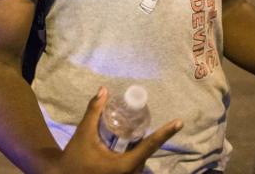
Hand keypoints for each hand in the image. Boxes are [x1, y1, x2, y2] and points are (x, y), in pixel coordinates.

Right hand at [55, 87, 181, 173]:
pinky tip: (125, 145)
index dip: (165, 132)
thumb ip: (94, 111)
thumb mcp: (84, 133)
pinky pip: (133, 165)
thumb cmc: (75, 157)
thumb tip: (104, 90)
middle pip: (145, 153)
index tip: (179, 122)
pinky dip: (133, 153)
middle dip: (146, 138)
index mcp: (124, 165)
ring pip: (140, 160)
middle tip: (144, 122)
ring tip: (131, 132)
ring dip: (138, 147)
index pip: (150, 145)